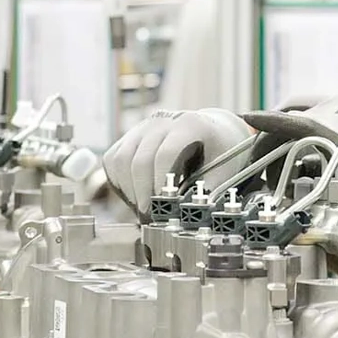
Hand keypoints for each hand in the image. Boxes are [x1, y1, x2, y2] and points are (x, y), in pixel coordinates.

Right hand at [102, 109, 255, 215]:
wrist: (213, 132)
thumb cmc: (221, 153)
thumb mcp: (224, 170)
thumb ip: (208, 191)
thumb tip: (189, 215)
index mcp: (189, 124)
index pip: (165, 154)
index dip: (160, 183)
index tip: (161, 206)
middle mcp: (162, 121)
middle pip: (139, 158)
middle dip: (142, 192)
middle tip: (149, 216)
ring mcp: (142, 127)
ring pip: (120, 159)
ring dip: (129, 189)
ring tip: (143, 208)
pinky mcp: (129, 136)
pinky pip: (113, 160)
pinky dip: (119, 182)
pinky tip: (135, 195)